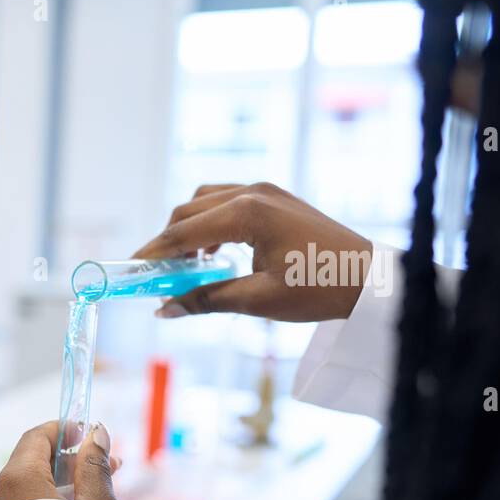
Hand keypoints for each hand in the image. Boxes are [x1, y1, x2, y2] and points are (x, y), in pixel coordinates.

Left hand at [0, 421, 122, 499]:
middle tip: (107, 463)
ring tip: (100, 493)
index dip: (62, 430)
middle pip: (32, 465)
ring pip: (28, 493)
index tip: (86, 431)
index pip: (34, 438)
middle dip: (69, 462)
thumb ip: (94, 464)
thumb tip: (95, 433)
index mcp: (15, 480)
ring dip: (61, 486)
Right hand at [134, 182, 373, 321]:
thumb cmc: (319, 288)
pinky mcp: (275, 196)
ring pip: (205, 200)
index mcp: (247, 213)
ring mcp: (266, 190)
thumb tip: (163, 309)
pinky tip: (214, 250)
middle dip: (165, 241)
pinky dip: (210, 221)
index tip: (129, 270)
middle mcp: (252, 192)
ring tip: (185, 263)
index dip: (152, 253)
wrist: (369, 277)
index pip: (182, 232)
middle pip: (187, 211)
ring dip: (187, 228)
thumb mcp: (258, 300)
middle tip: (153, 274)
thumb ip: (205, 299)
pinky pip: (227, 200)